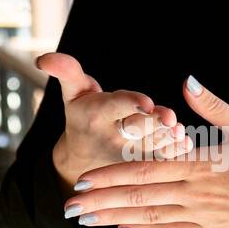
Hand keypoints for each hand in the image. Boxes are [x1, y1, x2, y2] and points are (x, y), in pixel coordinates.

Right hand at [38, 52, 193, 194]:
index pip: (115, 106)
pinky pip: (157, 160)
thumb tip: (43, 59)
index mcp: (95, 115)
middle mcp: (110, 138)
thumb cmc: (83, 115)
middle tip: (170, 119)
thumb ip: (66, 71)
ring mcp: (125, 156)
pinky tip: (185, 145)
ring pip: (150, 146)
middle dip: (154, 123)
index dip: (131, 103)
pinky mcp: (138, 167)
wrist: (81, 157)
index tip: (148, 102)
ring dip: (166, 140)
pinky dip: (172, 153)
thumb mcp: (73, 91)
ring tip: (179, 132)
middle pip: (137, 127)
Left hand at [62, 75, 228, 227]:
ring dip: (113, 218)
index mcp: (201, 164)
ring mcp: (201, 214)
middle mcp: (195, 192)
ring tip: (84, 221)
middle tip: (68, 206)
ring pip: (149, 217)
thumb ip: (214, 107)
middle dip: (100, 202)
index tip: (83, 177)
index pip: (146, 169)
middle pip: (139, 197)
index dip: (111, 174)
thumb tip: (187, 80)